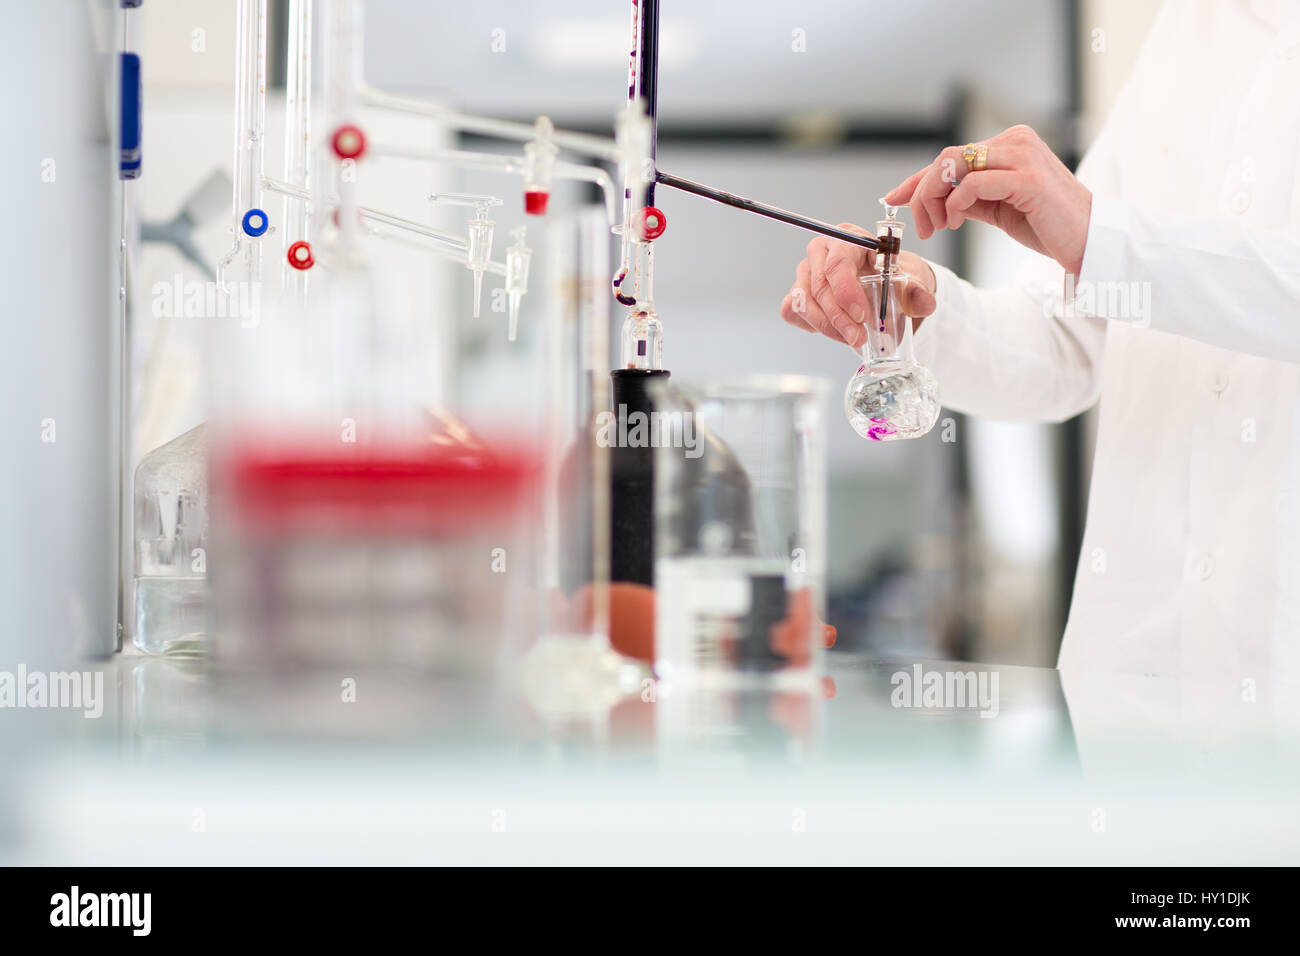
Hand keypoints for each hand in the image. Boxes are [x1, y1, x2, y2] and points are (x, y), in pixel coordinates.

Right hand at [780, 223, 936, 349]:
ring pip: (803, 301)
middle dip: (839, 318)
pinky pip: (792, 310)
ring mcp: (805, 271)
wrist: (885, 286)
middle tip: (858, 338)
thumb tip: (918, 297)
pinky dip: (810, 324)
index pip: (838, 263)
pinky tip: (833, 330)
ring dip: (827, 326)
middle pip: (820, 286)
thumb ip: (919, 291)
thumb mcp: (913, 282)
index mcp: (848, 238)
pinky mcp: (797, 291)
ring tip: (852, 338)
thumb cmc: (894, 278)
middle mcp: (822, 251)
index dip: (846, 292)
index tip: (861, 316)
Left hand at [885, 125, 1091, 275]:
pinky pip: (973, 183)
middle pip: (947, 157)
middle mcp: (1016, 141)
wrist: (1086, 241)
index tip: (892, 198)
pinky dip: (954, 204)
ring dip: (933, 199)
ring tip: (937, 226)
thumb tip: (933, 199)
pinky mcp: (1028, 178)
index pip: (952, 156)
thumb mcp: (998, 209)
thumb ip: (968, 198)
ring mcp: (1023, 156)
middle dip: (921, 192)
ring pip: (954, 165)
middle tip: (922, 227)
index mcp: (1010, 144)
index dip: (917, 178)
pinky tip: (954, 222)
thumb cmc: (1046, 225)